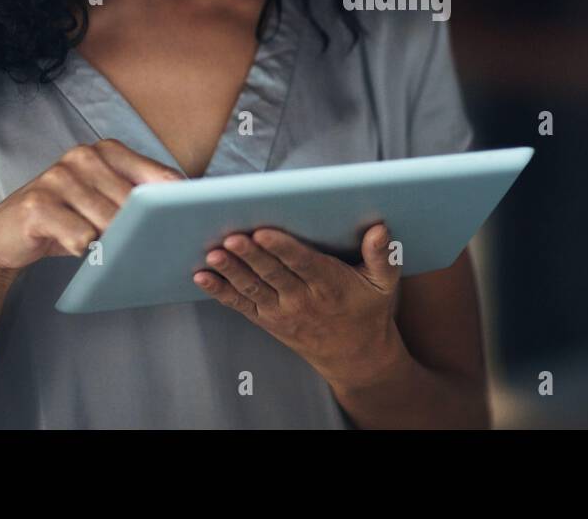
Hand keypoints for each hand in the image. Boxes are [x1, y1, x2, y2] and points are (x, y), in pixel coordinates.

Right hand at [0, 138, 182, 277]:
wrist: (3, 236)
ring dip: (109, 243)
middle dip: (140, 230)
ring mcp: (58, 177)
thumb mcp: (104, 204)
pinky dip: (82, 250)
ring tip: (100, 247)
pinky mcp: (37, 203)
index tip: (193, 224)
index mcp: (107, 150)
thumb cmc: (65, 220)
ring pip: (109, 221)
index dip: (177, 203)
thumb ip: (137, 200)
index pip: (159, 175)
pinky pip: (80, 236)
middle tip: (141, 248)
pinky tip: (73, 248)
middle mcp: (83, 156)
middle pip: (136, 203)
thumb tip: (183, 216)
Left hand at [193, 223, 404, 388]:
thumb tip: (380, 229)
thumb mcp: (384, 284)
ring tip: (212, 255)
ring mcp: (282, 312)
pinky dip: (220, 291)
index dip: (282, 248)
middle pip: (272, 275)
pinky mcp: (267, 319)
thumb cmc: (368, 311)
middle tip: (231, 238)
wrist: (355, 357)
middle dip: (251, 256)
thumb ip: (382, 256)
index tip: (264, 232)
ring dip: (230, 272)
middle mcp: (302, 300)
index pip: (303, 264)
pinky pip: (241, 304)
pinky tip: (203, 277)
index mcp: (330, 285)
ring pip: (252, 289)